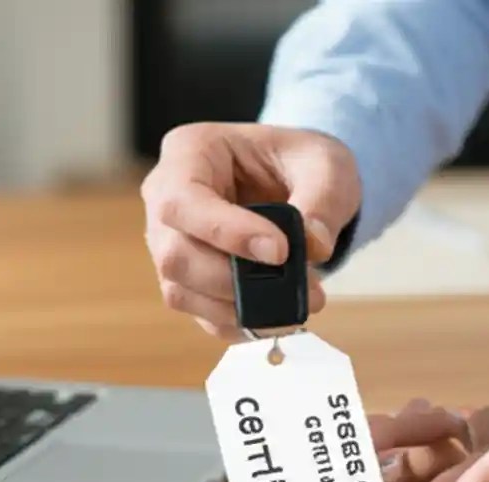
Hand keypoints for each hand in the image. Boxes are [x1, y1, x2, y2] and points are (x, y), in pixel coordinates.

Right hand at [140, 123, 360, 338]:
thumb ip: (323, 198)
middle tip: (299, 285)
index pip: (183, 200)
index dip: (225, 232)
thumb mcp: (325, 163)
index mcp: (188, 153)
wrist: (293, 182)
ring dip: (237, 306)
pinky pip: (199, 313)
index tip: (279, 251)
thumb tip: (313, 247)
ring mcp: (168, 243)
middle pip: (174, 254)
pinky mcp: (185, 280)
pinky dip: (239, 321)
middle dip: (233, 279)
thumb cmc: (298, 161)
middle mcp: (164, 199)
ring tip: (295, 303)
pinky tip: (277, 315)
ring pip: (180, 290)